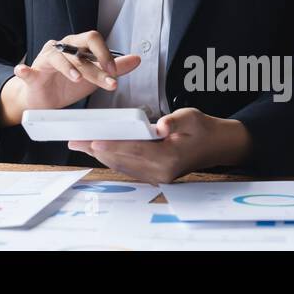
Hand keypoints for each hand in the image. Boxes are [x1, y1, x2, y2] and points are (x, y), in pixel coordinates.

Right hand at [0, 33, 141, 125]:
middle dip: (95, 62)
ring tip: (78, 79)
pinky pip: (27, 71)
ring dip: (70, 68)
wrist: (44, 101)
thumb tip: (137, 59)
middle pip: (78, 46)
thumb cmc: (67, 85)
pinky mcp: (31, 74)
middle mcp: (61, 48)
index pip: (92, 40)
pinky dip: (25, 71)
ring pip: (59, 58)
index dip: (105, 53)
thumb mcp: (94, 77)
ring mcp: (45, 60)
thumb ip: (114, 67)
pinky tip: (24, 71)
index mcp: (76, 47)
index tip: (115, 72)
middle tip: (107, 77)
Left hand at [67, 109, 251, 183]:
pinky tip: (99, 150)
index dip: (113, 144)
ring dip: (101, 155)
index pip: (135, 150)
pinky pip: (128, 167)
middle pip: (123, 159)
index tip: (93, 140)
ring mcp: (158, 176)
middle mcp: (162, 171)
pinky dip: (112, 158)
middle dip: (98, 150)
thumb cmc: (203, 129)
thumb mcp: (192, 118)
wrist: (217, 145)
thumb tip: (161, 126)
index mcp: (170, 158)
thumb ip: (175, 122)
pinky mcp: (155, 175)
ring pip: (123, 165)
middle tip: (76, 141)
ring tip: (80, 145)